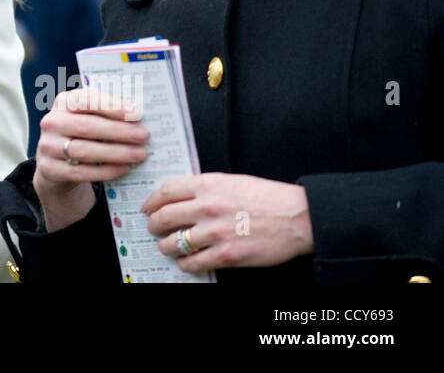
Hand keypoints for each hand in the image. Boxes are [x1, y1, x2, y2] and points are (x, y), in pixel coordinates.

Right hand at [33, 87, 147, 230]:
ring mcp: (48, 146)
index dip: (111, 106)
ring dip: (115, 153)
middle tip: (143, 135)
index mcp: (63, 103)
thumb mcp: (88, 118)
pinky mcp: (50, 169)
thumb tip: (137, 115)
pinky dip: (106, 171)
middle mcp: (51, 122)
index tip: (135, 112)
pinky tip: (124, 168)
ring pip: (84, 150)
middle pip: (86, 126)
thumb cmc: (81, 136)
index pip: (85, 100)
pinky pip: (81, 172)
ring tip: (139, 154)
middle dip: (118, 131)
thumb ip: (106, 113)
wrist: (56, 166)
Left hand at [143, 172, 313, 271]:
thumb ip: (205, 188)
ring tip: (167, 247)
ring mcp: (216, 232)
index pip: (166, 191)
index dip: (151, 201)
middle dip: (153, 224)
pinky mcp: (227, 254)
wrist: (298, 217)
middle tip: (152, 228)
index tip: (147, 207)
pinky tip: (185, 262)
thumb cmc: (268, 197)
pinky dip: (185, 264)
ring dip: (166, 246)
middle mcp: (207, 207)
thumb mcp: (232, 181)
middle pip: (164, 216)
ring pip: (174, 242)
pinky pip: (193, 262)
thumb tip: (181, 198)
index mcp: (208, 185)